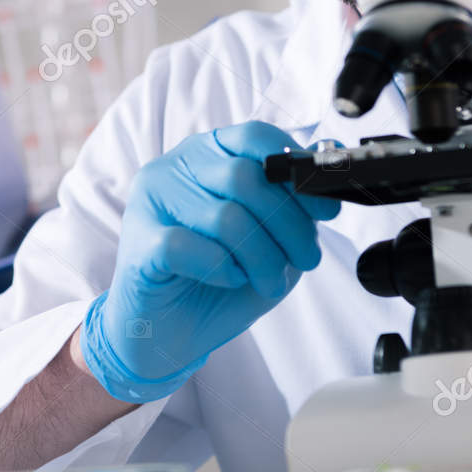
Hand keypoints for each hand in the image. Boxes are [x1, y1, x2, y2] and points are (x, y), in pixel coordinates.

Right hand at [81, 121, 340, 402]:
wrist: (170, 335)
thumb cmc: (219, 279)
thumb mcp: (270, 238)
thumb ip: (293, 203)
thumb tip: (332, 165)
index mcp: (207, 156)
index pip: (254, 137)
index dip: (298, 171)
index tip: (326, 209)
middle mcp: (174, 168)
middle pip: (244, 176)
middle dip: (289, 224)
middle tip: (305, 259)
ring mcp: (151, 203)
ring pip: (223, 217)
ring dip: (262, 256)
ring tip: (269, 281)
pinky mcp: (139, 244)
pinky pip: (189, 247)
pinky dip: (221, 269)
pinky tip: (227, 280)